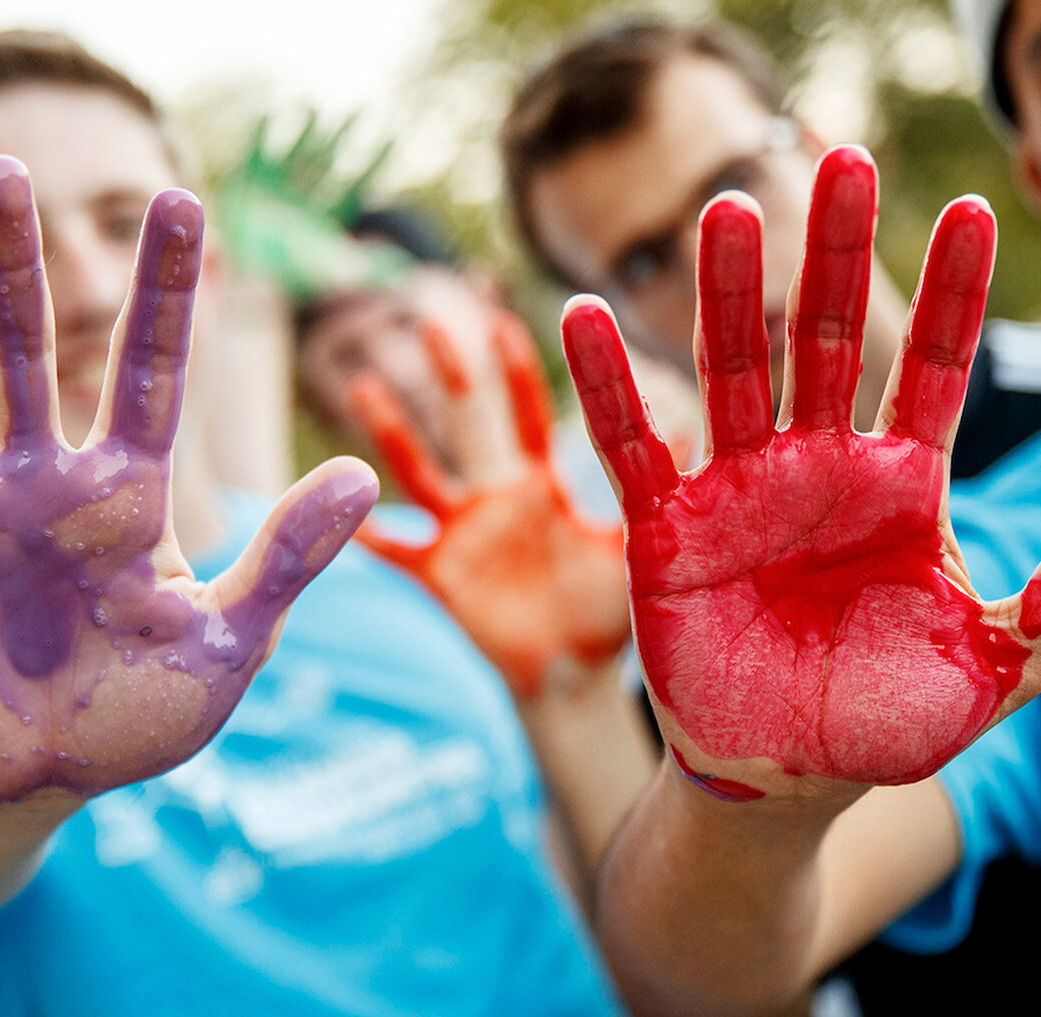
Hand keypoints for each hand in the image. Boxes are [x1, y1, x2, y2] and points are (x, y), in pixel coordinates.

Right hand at [0, 156, 377, 808]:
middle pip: (27, 354)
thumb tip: (363, 475)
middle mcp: (38, 484)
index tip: (181, 203)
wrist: (43, 786)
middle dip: (18, 267)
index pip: (150, 371)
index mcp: (127, 495)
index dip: (165, 292)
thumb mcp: (228, 639)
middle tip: (2, 167)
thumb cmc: (136, 711)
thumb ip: (288, 558)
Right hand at [350, 312, 629, 696]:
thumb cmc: (605, 607)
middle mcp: (496, 497)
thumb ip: (657, 486)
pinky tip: (343, 513)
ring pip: (421, 472)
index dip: (516, 371)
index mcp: (540, 484)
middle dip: (453, 372)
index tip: (501, 321)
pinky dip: (371, 535)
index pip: (527, 414)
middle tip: (431, 318)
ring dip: (393, 431)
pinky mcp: (442, 575)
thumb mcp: (638, 542)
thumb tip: (698, 424)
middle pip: (470, 422)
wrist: (573, 675)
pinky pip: (398, 552)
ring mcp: (464, 533)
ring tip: (365, 384)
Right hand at [561, 146, 1040, 798]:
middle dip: (838, 253)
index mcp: (903, 487)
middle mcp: (821, 468)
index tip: (979, 209)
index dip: (956, 294)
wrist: (787, 784)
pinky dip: (609, 385)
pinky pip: (634, 445)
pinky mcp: (668, 531)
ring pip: (736, 369)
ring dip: (729, 293)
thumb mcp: (995, 667)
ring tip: (729, 209)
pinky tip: (585, 315)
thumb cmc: (891, 722)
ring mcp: (740, 491)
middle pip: (831, 338)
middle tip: (843, 160)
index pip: (937, 368)